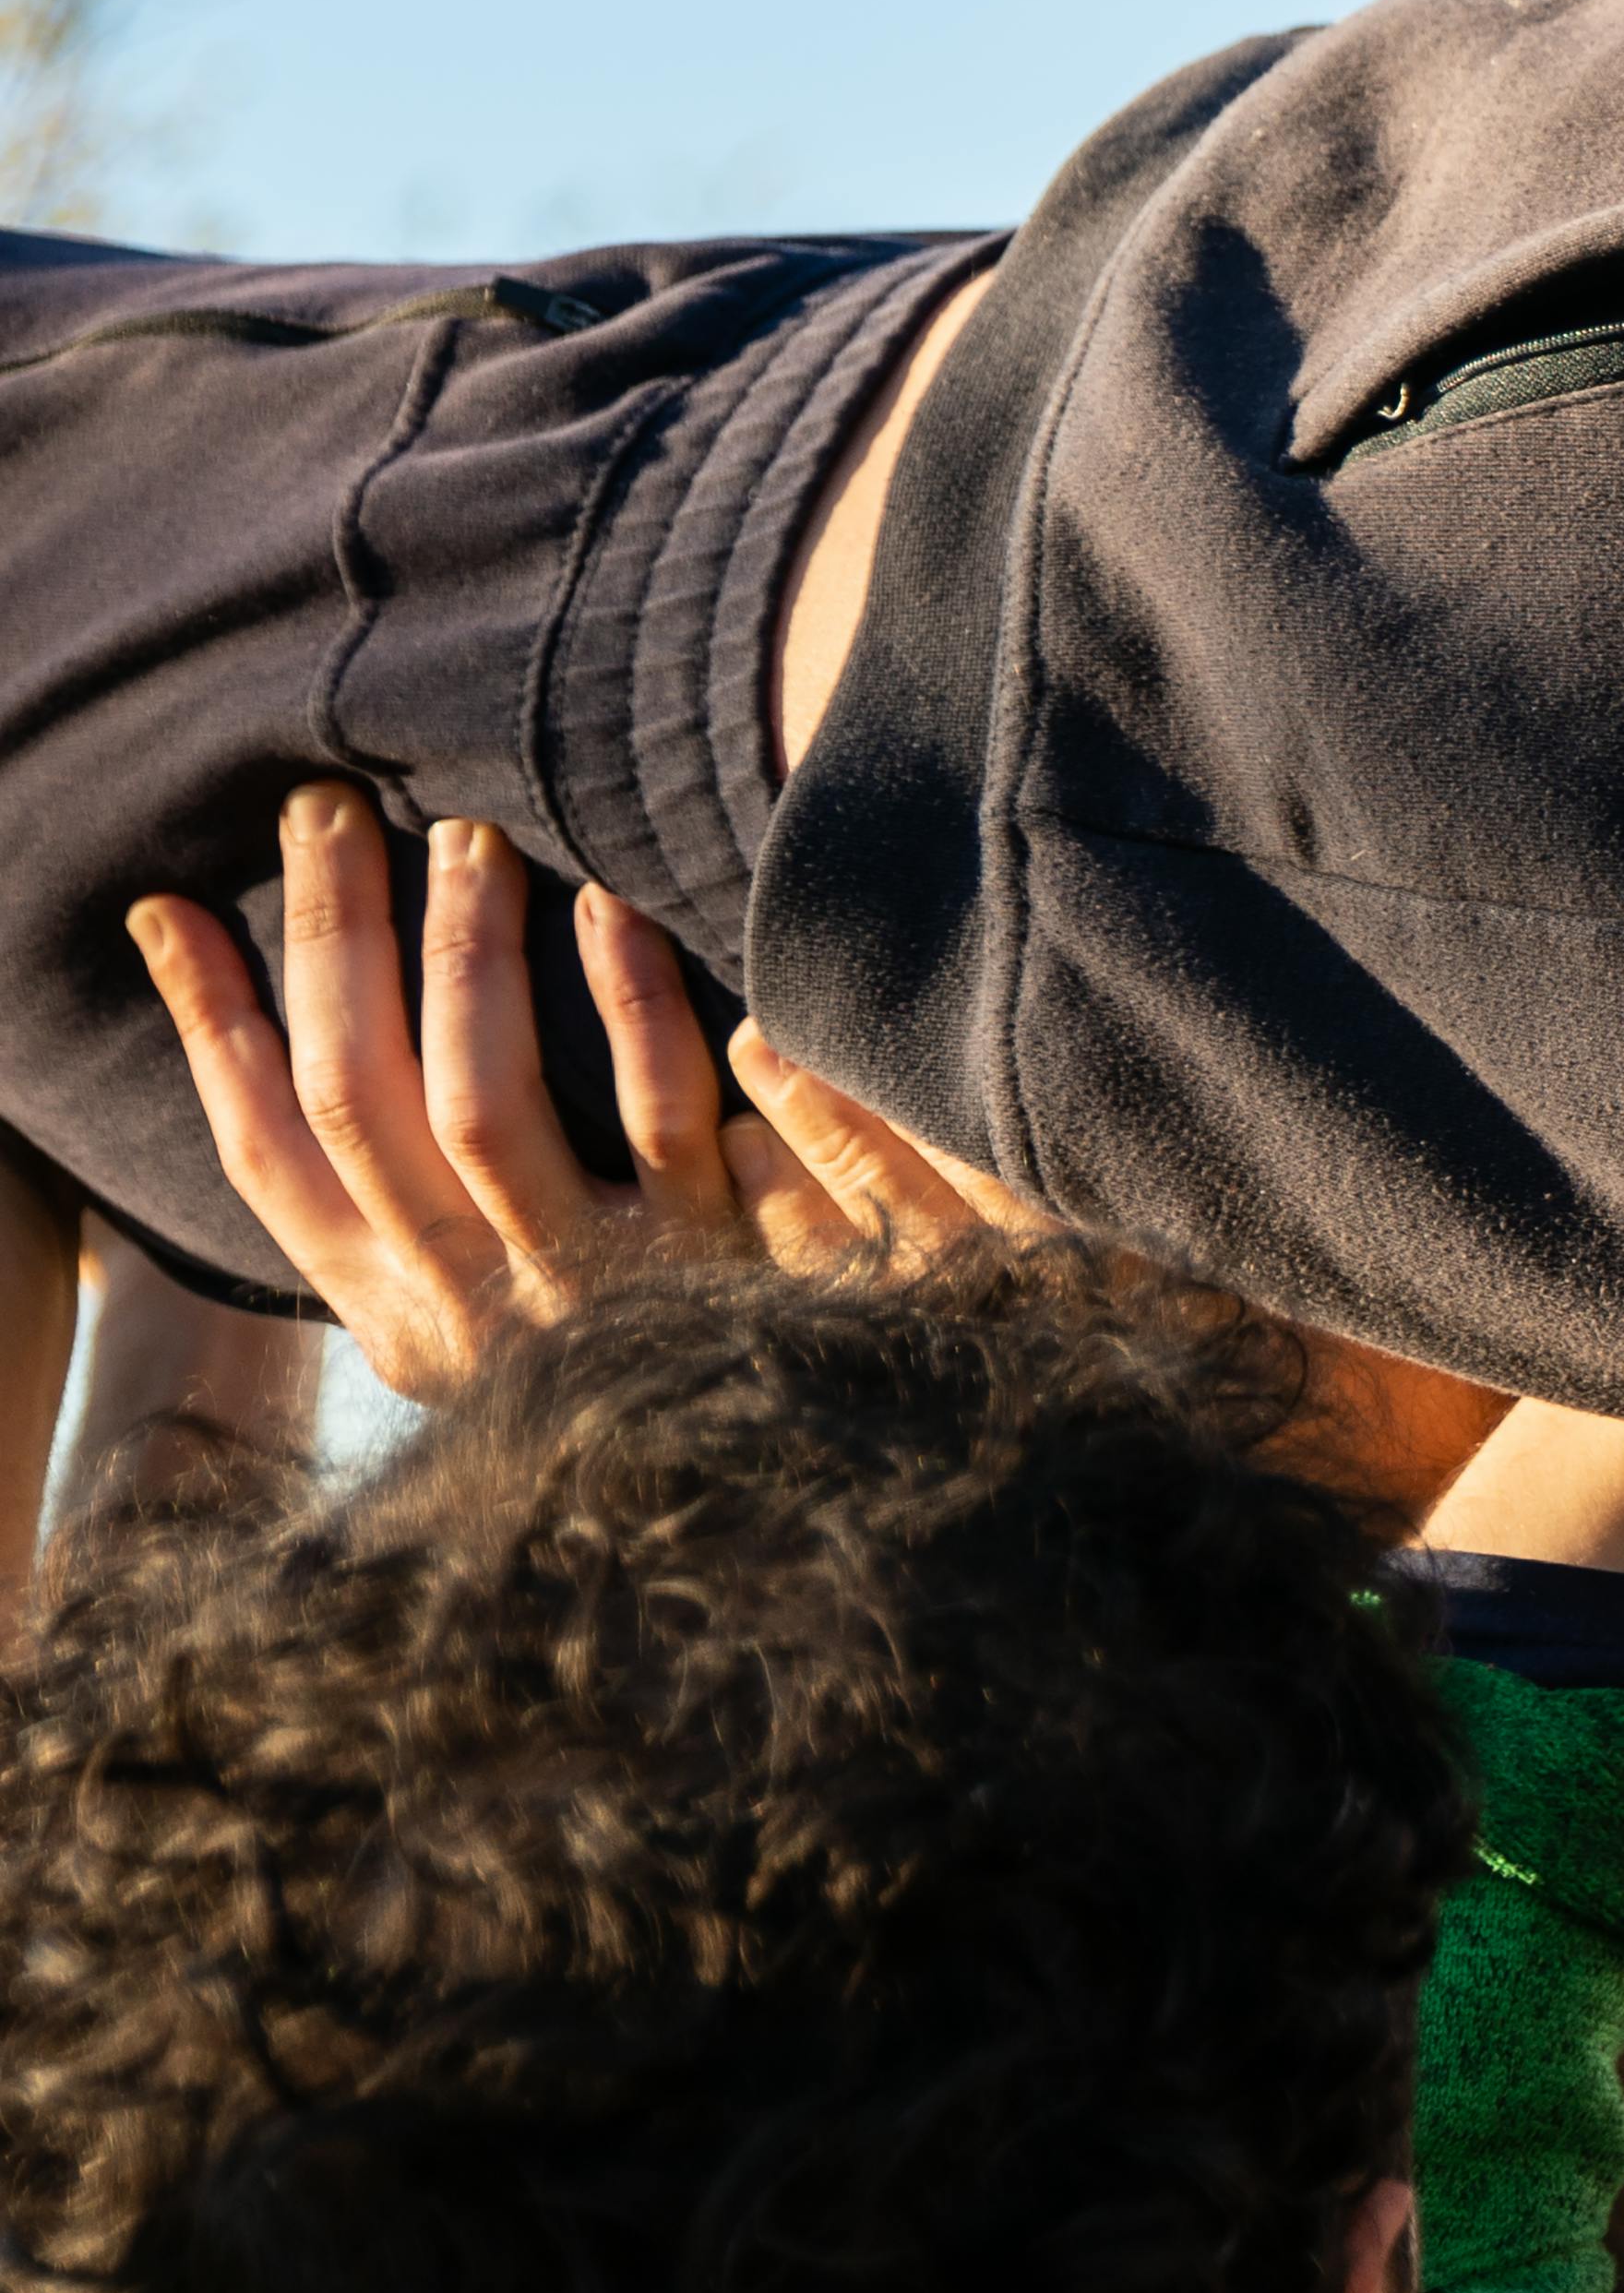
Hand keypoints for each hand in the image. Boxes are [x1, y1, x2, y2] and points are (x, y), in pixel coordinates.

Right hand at [125, 790, 1021, 1400]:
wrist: (782, 1479)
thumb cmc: (633, 1353)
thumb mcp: (488, 1302)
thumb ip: (410, 1211)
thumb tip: (300, 1063)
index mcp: (398, 1308)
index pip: (266, 1154)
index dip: (208, 1030)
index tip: (173, 910)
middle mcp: (471, 1304)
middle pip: (359, 1100)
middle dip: (333, 947)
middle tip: (331, 813)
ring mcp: (591, 1287)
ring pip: (481, 1107)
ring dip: (467, 959)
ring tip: (470, 842)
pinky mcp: (718, 1262)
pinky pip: (664, 1120)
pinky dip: (634, 1010)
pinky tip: (616, 912)